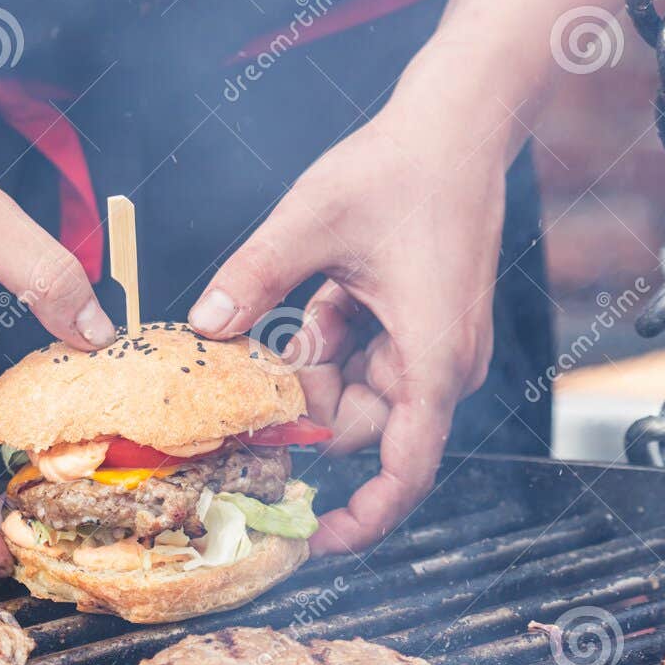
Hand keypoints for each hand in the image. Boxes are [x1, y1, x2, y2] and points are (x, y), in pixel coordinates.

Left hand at [188, 47, 517, 554]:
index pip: (405, 472)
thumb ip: (254, 278)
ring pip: (353, 389)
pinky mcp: (419, 327)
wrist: (461, 121)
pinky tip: (326, 293)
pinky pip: (361, 357)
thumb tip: (203, 325)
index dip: (365, 519)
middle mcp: (440, 366)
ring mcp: (433, 348)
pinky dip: (332, 336)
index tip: (319, 543)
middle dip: (306, 401)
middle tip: (263, 364)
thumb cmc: (405, 167)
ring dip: (316, 360)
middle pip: (358, 424)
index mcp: (430, 360)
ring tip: (309, 302)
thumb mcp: (311, 221)